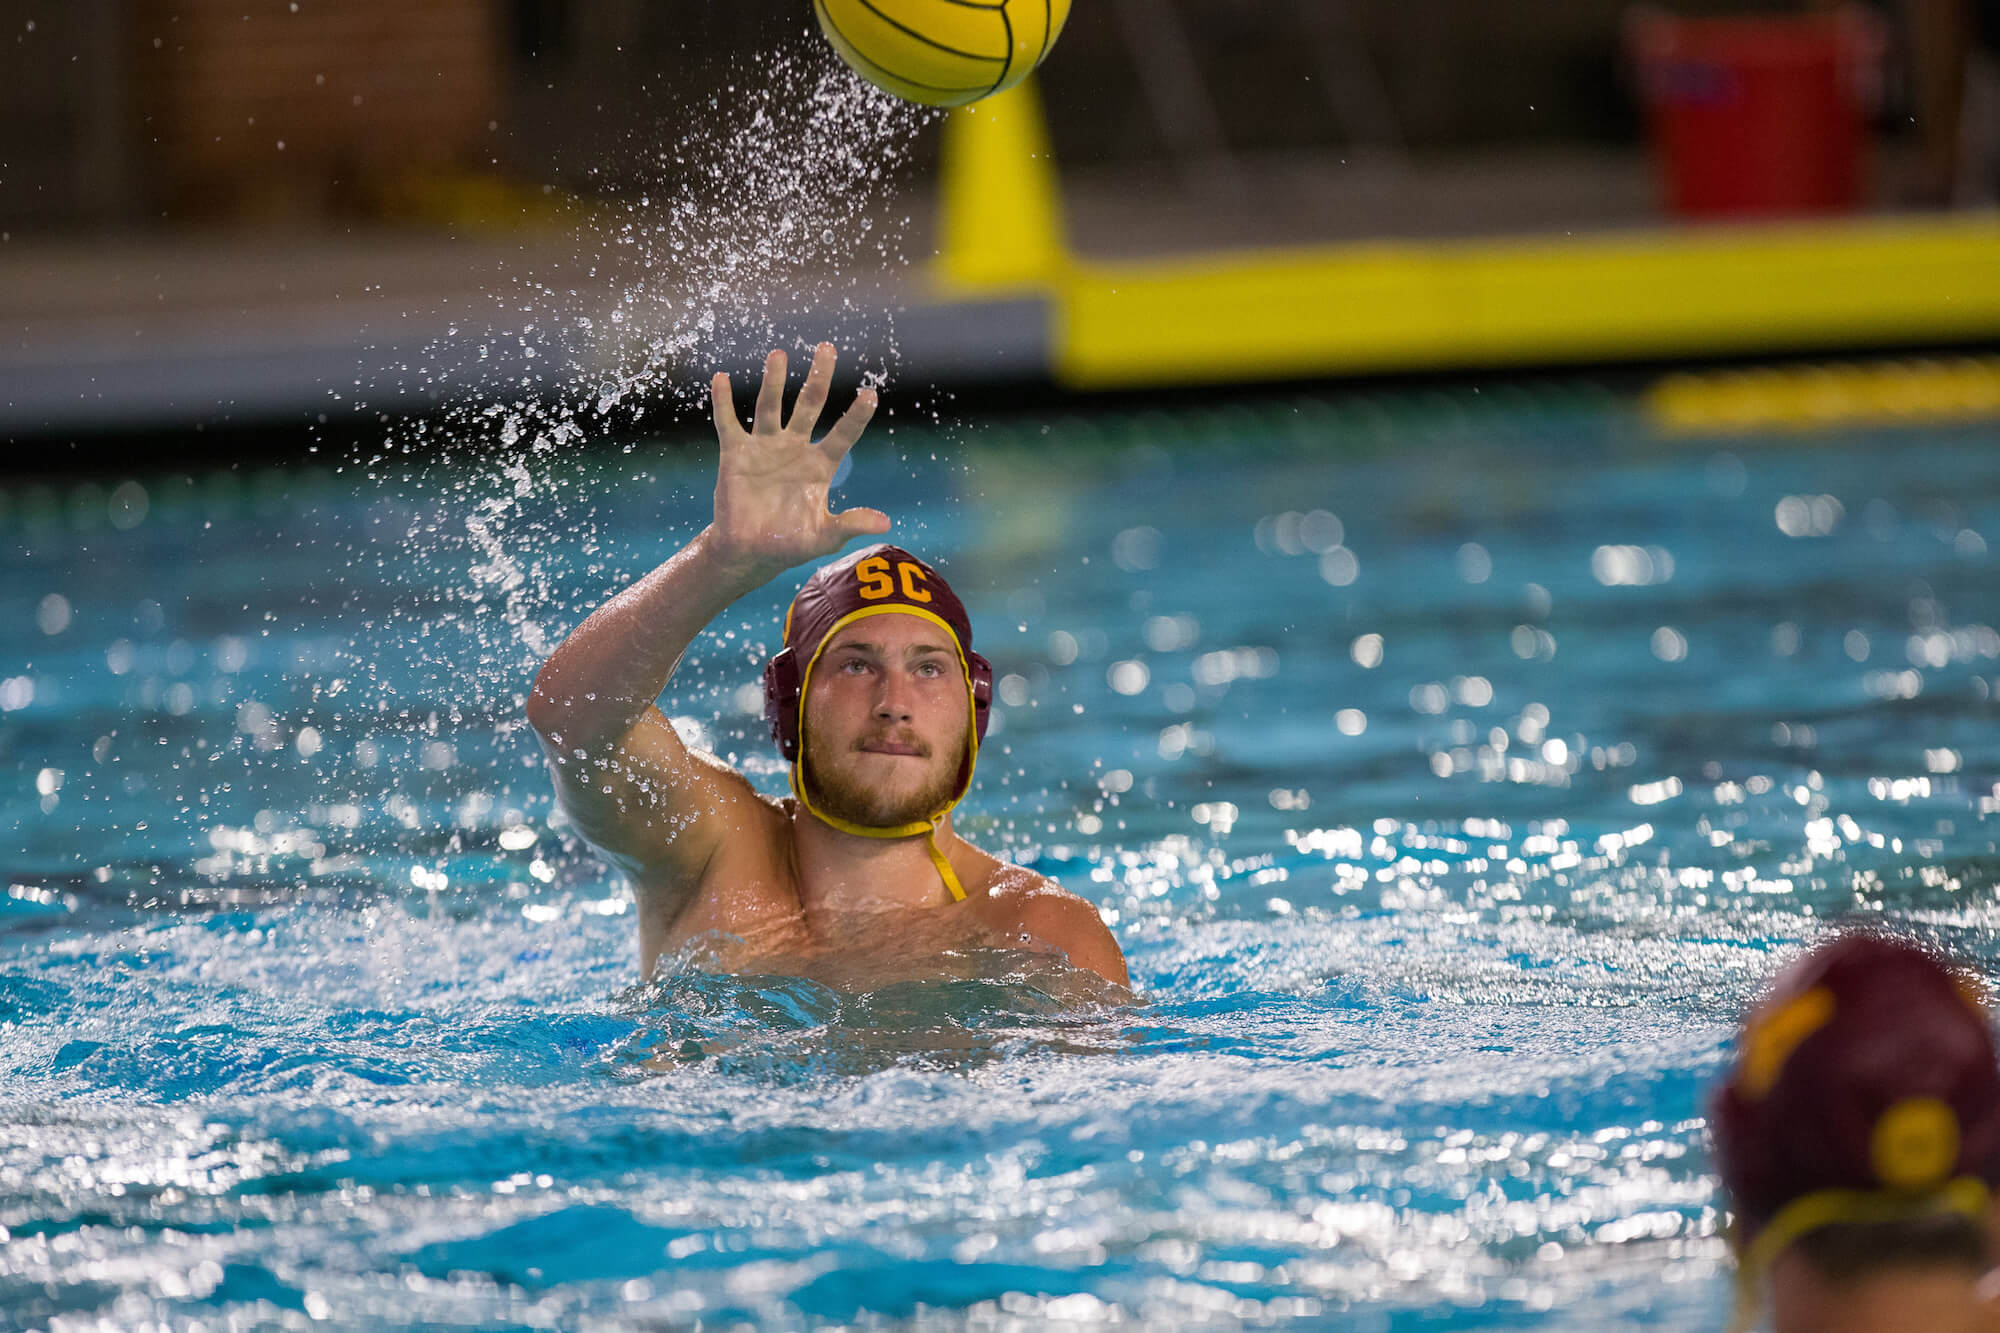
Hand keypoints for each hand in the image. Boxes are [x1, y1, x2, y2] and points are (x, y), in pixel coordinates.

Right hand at [707, 343, 888, 578]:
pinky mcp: (736, 453)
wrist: (749, 550)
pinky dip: (724, 402)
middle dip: (818, 377)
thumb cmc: (789, 543)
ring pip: (770, 406)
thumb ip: (850, 524)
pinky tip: (721, 379)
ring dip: (774, 381)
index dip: (856, 416)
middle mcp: (795, 448)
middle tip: (827, 348)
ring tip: (778, 355)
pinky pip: (729, 422)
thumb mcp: (823, 536)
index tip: (871, 394)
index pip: (843, 434)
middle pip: (809, 404)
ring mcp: (765, 447)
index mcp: (820, 465)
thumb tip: (886, 524)